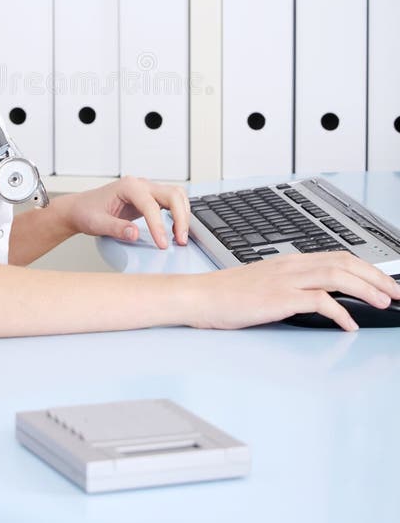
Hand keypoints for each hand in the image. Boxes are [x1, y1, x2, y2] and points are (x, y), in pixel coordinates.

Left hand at [60, 175, 189, 247]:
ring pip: (177, 196)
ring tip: (181, 237)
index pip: (151, 205)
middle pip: (172, 194)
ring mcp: (147, 190)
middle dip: (181, 217)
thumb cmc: (86, 212)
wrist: (81, 208)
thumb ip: (116, 228)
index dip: (159, 226)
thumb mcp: (97, 223)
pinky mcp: (150, 198)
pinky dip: (179, 214)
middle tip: (181, 241)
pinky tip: (176, 230)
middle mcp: (141, 184)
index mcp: (128, 186)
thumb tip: (135, 234)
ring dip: (184, 214)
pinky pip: (172, 202)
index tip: (162, 244)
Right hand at [188, 251, 399, 331]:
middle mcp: (291, 265)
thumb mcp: (267, 285)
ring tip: (384, 304)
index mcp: (290, 261)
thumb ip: (293, 286)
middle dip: (376, 277)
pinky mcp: (278, 297)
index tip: (385, 283)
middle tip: (397, 293)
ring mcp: (285, 280)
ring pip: (337, 276)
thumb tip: (323, 299)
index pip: (338, 257)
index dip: (367, 269)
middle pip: (344, 263)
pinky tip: (349, 324)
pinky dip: (340, 312)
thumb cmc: (229, 295)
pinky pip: (318, 300)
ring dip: (366, 290)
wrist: (200, 297)